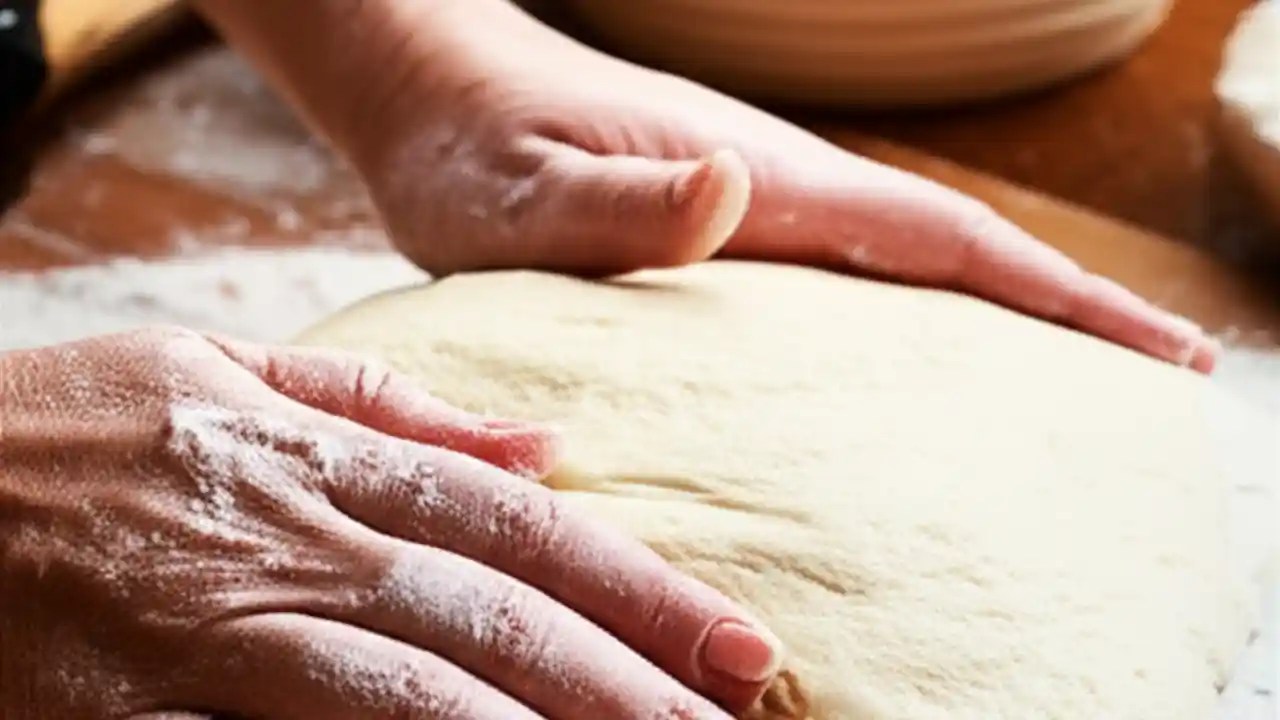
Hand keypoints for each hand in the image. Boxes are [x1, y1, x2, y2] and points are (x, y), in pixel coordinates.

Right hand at [0, 328, 779, 719]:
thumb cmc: (64, 426)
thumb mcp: (218, 367)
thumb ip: (385, 408)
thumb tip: (539, 447)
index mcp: (314, 457)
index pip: (519, 525)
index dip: (639, 585)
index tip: (734, 640)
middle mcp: (284, 541)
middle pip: (493, 614)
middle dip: (627, 677)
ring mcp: (209, 632)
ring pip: (412, 691)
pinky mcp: (131, 714)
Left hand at [341, 0, 1214, 372]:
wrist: (432, 88)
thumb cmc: (462, 147)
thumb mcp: (514, 196)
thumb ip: (618, 202)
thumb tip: (738, 193)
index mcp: (757, 186)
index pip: (939, 242)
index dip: (1057, 295)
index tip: (1158, 348)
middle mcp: (776, 187)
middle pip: (954, 251)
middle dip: (1065, 310)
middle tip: (1160, 379)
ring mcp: (756, 200)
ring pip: (910, 261)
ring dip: (1007, 310)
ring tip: (1079, 380)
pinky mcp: (725, 219)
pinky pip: (851, 271)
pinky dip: (922, 309)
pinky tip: (927, 358)